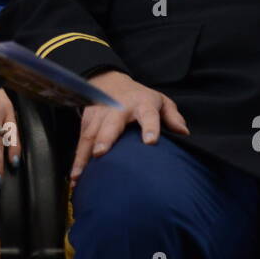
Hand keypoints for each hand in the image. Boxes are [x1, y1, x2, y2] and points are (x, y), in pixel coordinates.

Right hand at [70, 71, 188, 184]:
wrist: (110, 81)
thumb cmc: (141, 98)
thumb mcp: (161, 101)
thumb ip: (173, 117)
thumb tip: (183, 133)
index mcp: (143, 104)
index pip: (149, 115)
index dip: (150, 127)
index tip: (150, 141)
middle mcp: (120, 108)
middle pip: (112, 123)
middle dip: (105, 137)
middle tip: (101, 154)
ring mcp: (101, 114)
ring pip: (91, 134)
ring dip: (84, 155)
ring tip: (80, 176)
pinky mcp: (87, 120)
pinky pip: (81, 140)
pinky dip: (77, 159)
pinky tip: (75, 177)